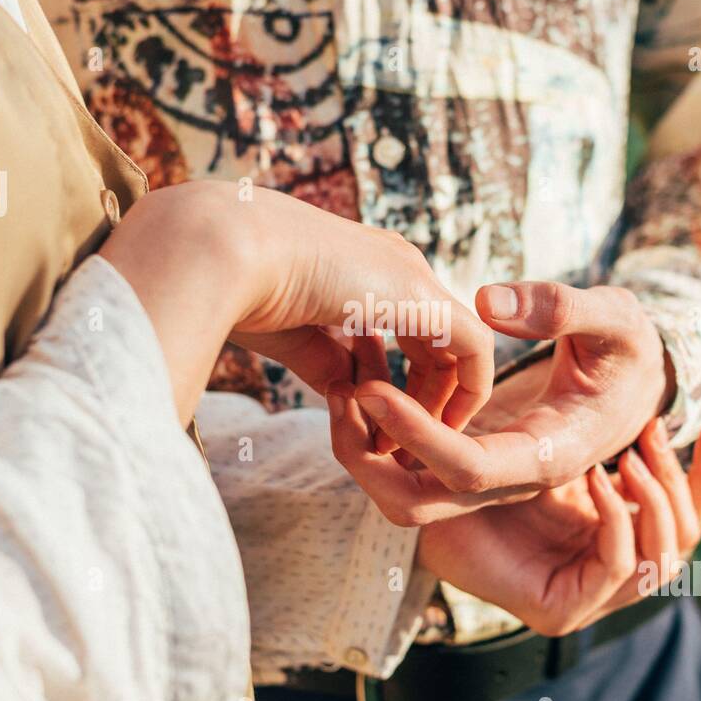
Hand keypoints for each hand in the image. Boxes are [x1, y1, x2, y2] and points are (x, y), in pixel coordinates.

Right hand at [100, 181, 494, 425]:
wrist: (225, 253)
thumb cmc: (236, 292)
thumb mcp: (291, 334)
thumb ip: (325, 359)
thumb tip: (347, 393)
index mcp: (357, 268)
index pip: (396, 328)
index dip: (391, 381)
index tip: (373, 422)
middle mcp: (391, 266)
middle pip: (432, 341)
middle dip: (422, 398)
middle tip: (399, 446)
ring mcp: (410, 275)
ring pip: (459, 347)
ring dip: (440, 402)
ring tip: (412, 447)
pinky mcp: (423, 294)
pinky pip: (474, 350)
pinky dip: (465, 391)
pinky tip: (440, 429)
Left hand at [330, 281, 674, 522]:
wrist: (636, 384)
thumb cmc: (629, 351)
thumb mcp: (616, 319)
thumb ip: (561, 308)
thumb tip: (486, 302)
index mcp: (549, 454)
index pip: (468, 469)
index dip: (417, 433)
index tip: (371, 388)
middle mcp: (510, 480)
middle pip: (417, 501)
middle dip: (367, 458)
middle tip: (338, 389)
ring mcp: (485, 474)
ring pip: (402, 489)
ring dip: (363, 445)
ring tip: (343, 374)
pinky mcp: (467, 457)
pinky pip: (408, 462)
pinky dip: (378, 428)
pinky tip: (364, 371)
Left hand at [413, 418, 700, 636]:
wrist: (420, 501)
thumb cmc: (482, 475)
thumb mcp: (562, 452)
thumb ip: (609, 447)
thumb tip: (663, 415)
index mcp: (615, 535)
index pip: (687, 517)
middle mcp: (607, 570)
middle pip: (685, 539)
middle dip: (678, 481)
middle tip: (654, 432)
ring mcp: (587, 598)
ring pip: (662, 560)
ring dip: (656, 503)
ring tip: (635, 454)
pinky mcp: (561, 613)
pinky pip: (617, 567)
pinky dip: (618, 522)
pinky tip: (601, 480)